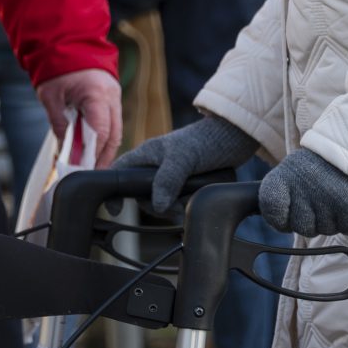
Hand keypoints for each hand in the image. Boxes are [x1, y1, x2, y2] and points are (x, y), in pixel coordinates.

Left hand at [36, 69, 122, 167]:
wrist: (69, 44)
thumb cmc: (58, 68)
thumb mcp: (51, 97)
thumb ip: (59, 124)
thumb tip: (64, 151)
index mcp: (97, 94)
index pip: (101, 131)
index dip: (93, 153)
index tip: (84, 168)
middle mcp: (111, 96)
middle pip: (113, 136)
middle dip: (102, 157)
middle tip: (90, 173)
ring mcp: (115, 97)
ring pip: (115, 131)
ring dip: (104, 150)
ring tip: (91, 166)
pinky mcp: (112, 99)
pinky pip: (112, 123)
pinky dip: (104, 138)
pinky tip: (94, 150)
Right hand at [117, 116, 258, 214]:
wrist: (235, 138)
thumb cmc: (206, 140)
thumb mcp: (183, 158)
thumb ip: (167, 180)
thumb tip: (157, 206)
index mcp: (146, 154)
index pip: (119, 170)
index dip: (113, 189)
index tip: (116, 209)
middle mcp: (155, 165)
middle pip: (140, 193)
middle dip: (154, 205)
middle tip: (173, 209)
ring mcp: (170, 174)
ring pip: (160, 199)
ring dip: (172, 207)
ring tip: (188, 203)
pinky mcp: (185, 182)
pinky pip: (177, 200)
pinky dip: (184, 205)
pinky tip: (194, 202)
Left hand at [259, 148, 347, 236]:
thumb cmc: (324, 162)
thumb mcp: (294, 168)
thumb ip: (282, 193)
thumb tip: (275, 219)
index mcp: (284, 177)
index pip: (270, 209)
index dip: (279, 218)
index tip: (287, 215)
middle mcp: (303, 191)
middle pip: (301, 227)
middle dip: (311, 220)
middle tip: (320, 200)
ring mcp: (327, 202)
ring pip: (325, 230)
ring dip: (332, 220)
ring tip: (336, 196)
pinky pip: (347, 229)